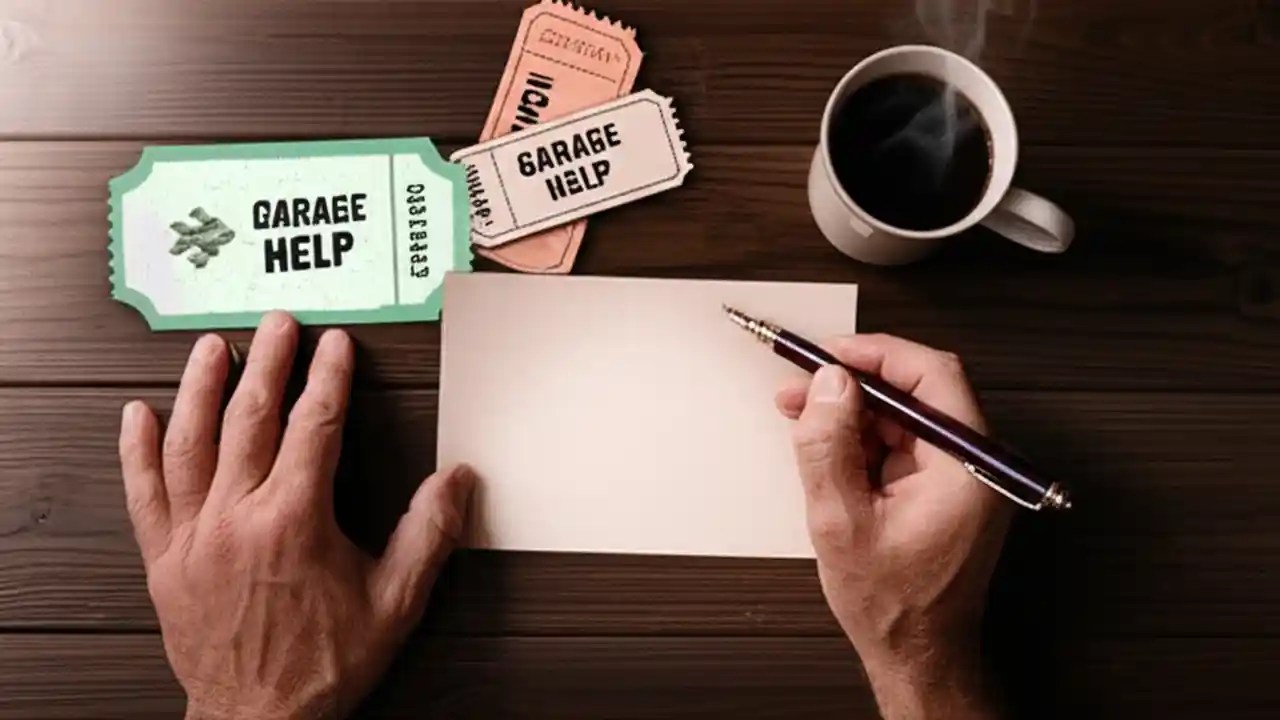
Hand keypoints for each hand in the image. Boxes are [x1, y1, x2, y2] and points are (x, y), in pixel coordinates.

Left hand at [118, 312, 473, 719]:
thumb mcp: (395, 604)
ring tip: (212, 347)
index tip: (335, 347)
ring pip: (190, 442)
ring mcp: (193, 536)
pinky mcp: (164, 559)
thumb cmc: (323, 667)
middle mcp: (237, 519)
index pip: (314, 427)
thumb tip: (458, 481)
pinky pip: (143, 493)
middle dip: (267, 362)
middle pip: (250, 419)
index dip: (327, 379)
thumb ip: (428, 536)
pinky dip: (137, 450)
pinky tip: (138, 415)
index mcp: (294, 521)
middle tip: (278, 324)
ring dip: (201, 388)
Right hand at [775, 334, 1009, 719]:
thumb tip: (826, 385)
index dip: (877, 355)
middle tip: (803, 385)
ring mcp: (963, 476)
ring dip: (853, 412)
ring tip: (802, 416)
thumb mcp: (840, 522)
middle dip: (853, 384)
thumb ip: (829, 447)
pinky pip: (904, 442)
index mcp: (966, 468)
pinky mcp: (946, 487)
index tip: (831, 354)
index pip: (933, 376)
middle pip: (918, 391)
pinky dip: (864, 439)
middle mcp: (975, 465)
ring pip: (906, 415)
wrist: (917, 654)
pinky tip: (827, 446)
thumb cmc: (894, 605)